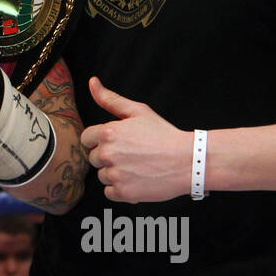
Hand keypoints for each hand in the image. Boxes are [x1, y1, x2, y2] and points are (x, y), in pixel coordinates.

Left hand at [80, 76, 189, 202]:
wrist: (188, 161)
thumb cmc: (164, 135)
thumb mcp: (138, 111)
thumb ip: (111, 99)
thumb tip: (92, 82)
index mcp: (107, 133)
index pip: (86, 139)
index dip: (101, 141)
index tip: (119, 143)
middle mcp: (107, 154)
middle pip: (94, 158)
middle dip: (109, 157)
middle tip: (132, 155)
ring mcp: (115, 174)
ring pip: (103, 176)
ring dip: (115, 174)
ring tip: (137, 167)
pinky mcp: (123, 193)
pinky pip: (110, 193)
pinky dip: (121, 189)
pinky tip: (137, 180)